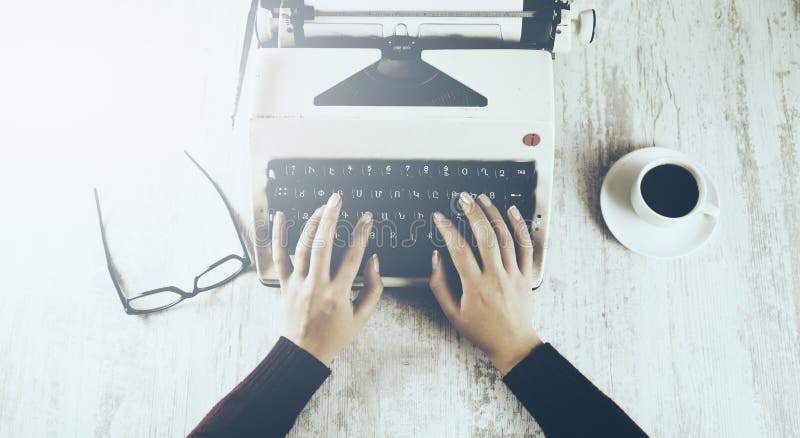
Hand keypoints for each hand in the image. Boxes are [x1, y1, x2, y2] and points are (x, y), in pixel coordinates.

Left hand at [272, 193, 383, 365]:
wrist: (304, 352)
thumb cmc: (335, 335)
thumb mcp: (362, 318)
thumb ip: (373, 289)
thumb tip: (374, 261)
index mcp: (337, 294)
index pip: (352, 257)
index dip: (361, 234)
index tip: (366, 218)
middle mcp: (315, 286)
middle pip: (323, 245)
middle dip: (331, 218)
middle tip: (337, 199)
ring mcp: (297, 284)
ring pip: (302, 247)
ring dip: (312, 223)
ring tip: (322, 207)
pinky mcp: (284, 284)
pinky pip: (279, 256)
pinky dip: (278, 235)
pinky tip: (280, 216)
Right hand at [430, 193, 541, 374]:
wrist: (512, 344)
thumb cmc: (480, 330)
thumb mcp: (451, 312)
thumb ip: (439, 284)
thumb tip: (436, 258)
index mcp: (475, 286)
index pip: (458, 249)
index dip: (447, 229)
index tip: (439, 217)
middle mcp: (495, 277)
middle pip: (484, 237)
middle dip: (472, 213)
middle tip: (462, 198)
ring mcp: (513, 275)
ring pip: (504, 237)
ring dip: (493, 214)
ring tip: (482, 198)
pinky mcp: (525, 275)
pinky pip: (525, 247)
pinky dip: (519, 227)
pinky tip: (511, 211)